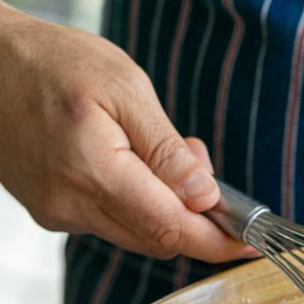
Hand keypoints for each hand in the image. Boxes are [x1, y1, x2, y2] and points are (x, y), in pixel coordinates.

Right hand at [0, 1, 251, 261]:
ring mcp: (58, 215)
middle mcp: (71, 206)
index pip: (171, 229)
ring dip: (167, 208)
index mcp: (93, 170)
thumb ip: (166, 150)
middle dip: (197, 215)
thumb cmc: (51, 62)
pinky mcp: (51, 213)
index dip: (218, 241)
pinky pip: (112, 223)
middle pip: (158, 240)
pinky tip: (131, 162)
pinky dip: (138, 204)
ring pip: (137, 235)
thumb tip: (206, 198)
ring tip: (161, 150)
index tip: (252, 241)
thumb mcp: (124, 86)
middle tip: (198, 160)